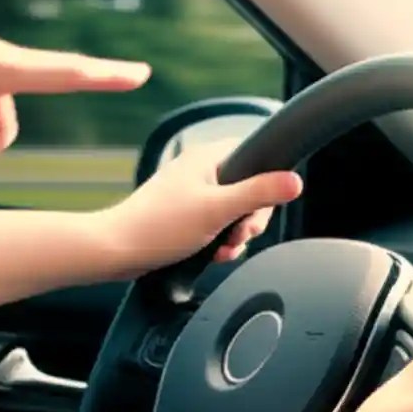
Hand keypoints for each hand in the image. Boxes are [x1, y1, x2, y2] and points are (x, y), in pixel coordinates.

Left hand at [104, 141, 302, 276]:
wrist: (116, 251)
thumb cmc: (159, 227)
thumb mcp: (218, 211)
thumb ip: (259, 194)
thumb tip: (295, 181)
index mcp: (207, 158)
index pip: (256, 157)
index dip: (267, 185)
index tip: (259, 210)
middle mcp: (200, 171)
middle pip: (249, 190)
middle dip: (250, 220)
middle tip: (239, 235)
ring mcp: (192, 194)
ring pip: (234, 212)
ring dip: (235, 235)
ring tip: (223, 250)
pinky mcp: (184, 215)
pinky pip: (216, 225)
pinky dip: (220, 241)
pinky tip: (213, 254)